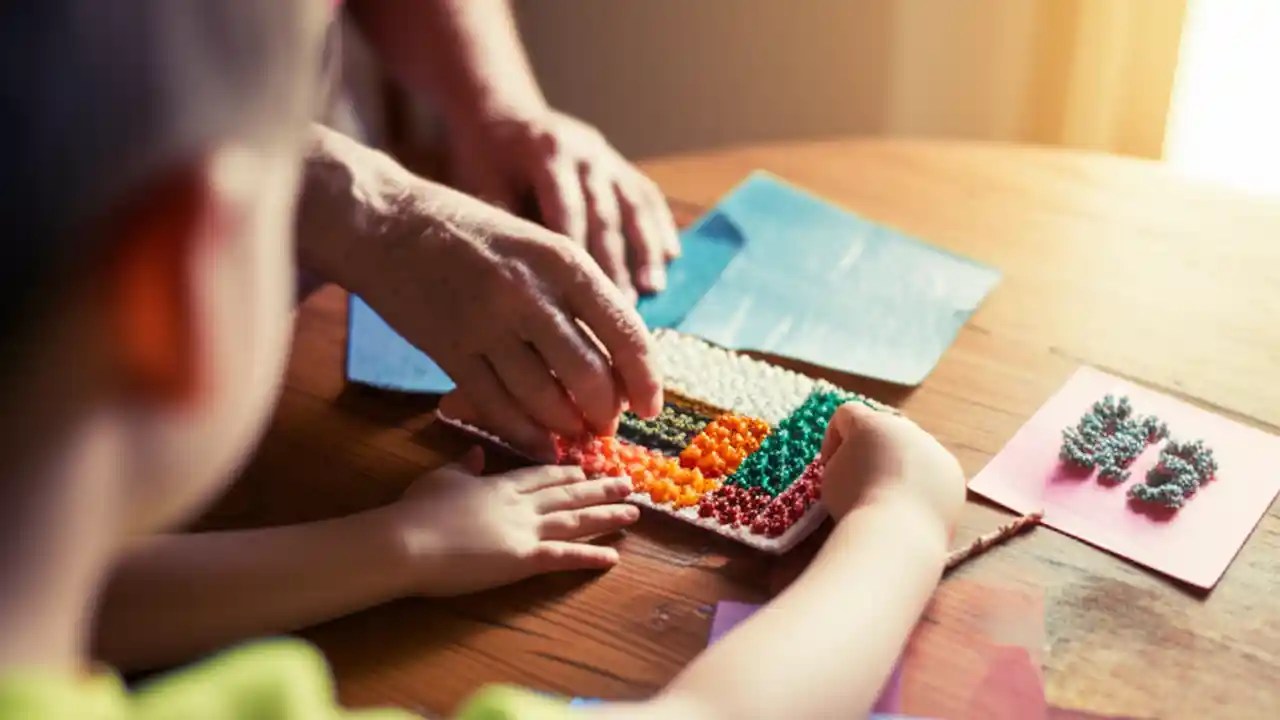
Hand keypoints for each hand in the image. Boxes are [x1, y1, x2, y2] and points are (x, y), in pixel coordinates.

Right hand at [357, 176, 662, 458]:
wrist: (385, 222)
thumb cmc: (471, 234)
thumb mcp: (537, 244)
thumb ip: (577, 294)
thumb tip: (620, 356)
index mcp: (563, 261)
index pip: (625, 332)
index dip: (645, 379)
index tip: (651, 407)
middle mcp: (530, 293)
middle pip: (590, 375)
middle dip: (606, 412)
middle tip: (607, 424)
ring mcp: (487, 324)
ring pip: (545, 399)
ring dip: (568, 426)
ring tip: (575, 433)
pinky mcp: (450, 351)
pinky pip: (499, 407)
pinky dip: (525, 434)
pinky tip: (539, 442)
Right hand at [388, 448, 639, 596]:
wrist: (408, 541)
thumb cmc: (417, 511)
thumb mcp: (441, 478)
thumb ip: (464, 466)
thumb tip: (477, 452)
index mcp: (499, 483)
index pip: (541, 476)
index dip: (566, 473)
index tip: (588, 470)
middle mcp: (520, 503)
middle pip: (567, 494)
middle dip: (599, 488)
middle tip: (628, 484)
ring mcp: (525, 530)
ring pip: (575, 520)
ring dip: (606, 515)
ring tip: (633, 512)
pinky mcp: (523, 560)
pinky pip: (564, 557)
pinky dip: (590, 556)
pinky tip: (613, 556)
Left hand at [448, 108, 680, 300]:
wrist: (503, 115)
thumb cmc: (488, 160)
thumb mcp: (483, 183)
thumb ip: (506, 220)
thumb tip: (524, 273)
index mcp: (549, 153)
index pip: (569, 211)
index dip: (579, 254)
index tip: (584, 295)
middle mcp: (586, 153)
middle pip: (605, 215)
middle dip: (615, 264)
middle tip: (622, 307)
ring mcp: (609, 158)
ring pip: (634, 207)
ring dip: (646, 249)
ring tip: (652, 288)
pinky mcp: (623, 165)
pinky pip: (648, 197)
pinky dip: (661, 226)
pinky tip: (671, 257)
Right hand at [818, 404, 964, 531]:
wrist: (897, 533)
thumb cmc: (855, 502)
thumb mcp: (832, 476)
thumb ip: (843, 459)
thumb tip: (860, 464)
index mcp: (873, 422)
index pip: (847, 414)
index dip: (834, 438)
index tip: (830, 465)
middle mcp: (908, 428)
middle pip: (884, 431)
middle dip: (871, 451)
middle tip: (860, 481)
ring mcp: (936, 450)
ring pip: (913, 451)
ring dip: (900, 466)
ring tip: (889, 498)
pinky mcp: (954, 474)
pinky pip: (933, 473)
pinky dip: (922, 486)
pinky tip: (910, 508)